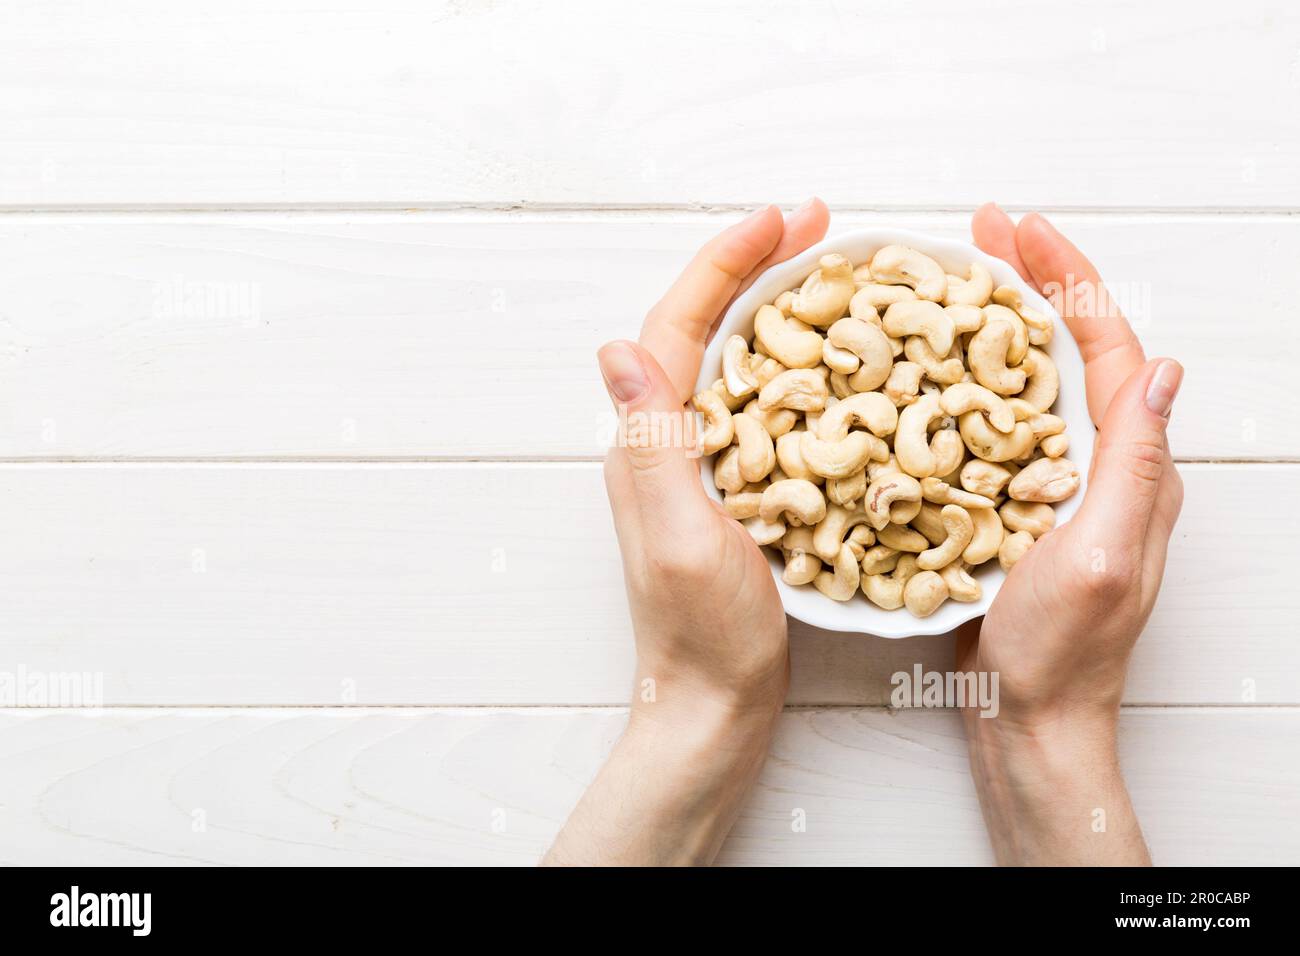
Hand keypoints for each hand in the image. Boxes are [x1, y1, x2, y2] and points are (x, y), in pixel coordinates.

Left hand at [543, 201, 829, 864]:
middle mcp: (665, 441)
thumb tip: (615, 348)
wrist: (713, 706)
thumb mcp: (680, 535)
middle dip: (755, 265)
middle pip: (704, 326)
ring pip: (733, 359)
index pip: (678, 324)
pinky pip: (758, 403)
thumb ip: (653, 444)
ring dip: (775, 304)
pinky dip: (793, 363)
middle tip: (821, 225)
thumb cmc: (703, 635)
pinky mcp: (729, 488)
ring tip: (832, 271)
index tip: (785, 217)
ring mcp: (697, 464)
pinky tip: (835, 361)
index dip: (727, 261)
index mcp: (649, 443)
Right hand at [958, 205, 1184, 864]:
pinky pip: (1001, 423)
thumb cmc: (1058, 653)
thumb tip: (1167, 369)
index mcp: (1134, 467)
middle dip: (1035, 280)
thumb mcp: (1100, 555)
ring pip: (1037, 379)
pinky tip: (930, 366)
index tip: (1015, 231)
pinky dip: (971, 378)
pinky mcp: (1017, 504)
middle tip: (981, 232)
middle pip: (1076, 348)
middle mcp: (1104, 465)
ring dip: (1002, 318)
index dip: (1067, 279)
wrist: (1024, 721)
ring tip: (956, 276)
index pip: (1111, 346)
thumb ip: (1133, 464)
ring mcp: (1059, 484)